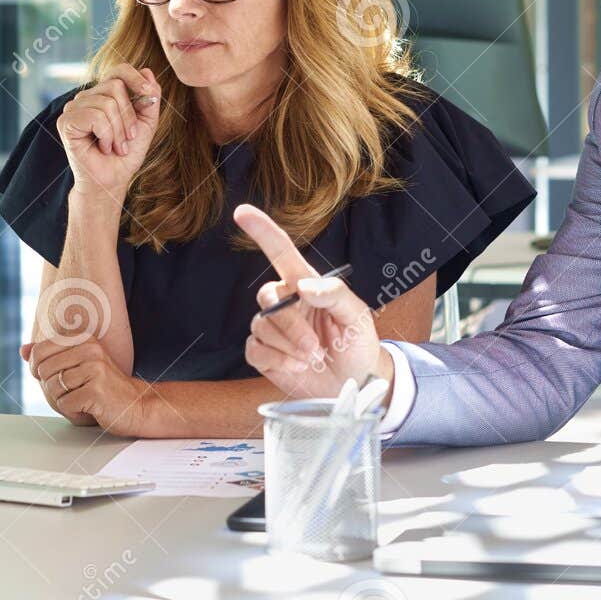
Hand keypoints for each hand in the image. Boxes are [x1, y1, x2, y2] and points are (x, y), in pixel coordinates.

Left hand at [26, 337, 156, 436]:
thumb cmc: (104, 387)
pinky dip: (73, 412)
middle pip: (43, 371)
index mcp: (84, 339)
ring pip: (52, 388)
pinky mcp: (96, 391)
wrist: (136, 405)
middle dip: (52, 388)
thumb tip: (23, 350)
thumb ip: (50, 356)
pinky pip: (65, 404)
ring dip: (63, 401)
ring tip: (82, 400)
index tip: (53, 378)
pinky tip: (89, 409)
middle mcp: (90, 349)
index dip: (37, 369)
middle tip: (72, 392)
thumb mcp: (77, 365)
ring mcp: (94, 369)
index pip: (39, 351)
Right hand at [57, 64, 160, 202]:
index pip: (119, 70)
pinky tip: (102, 147)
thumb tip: (148, 72)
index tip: (149, 95)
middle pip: (115, 86)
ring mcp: (74, 108)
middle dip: (129, 116)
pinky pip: (96, 117)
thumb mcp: (146, 123)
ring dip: (118, 131)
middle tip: (127, 139)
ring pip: (107, 103)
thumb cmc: (127, 153)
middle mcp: (87, 97)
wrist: (113, 179)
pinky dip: (106, 135)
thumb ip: (149, 98)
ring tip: (115, 147)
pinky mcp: (66, 122)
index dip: (135, 78)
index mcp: (104, 93)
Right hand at [234, 203, 383, 397]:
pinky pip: (255, 349)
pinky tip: (296, 367)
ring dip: (288, 346)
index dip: (262, 231)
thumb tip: (305, 286)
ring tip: (312, 358)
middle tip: (314, 347)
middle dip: (290, 324)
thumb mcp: (358, 317)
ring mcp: (275, 329)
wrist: (355, 387)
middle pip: (268, 297)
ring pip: (262, 326)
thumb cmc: (358, 346)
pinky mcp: (266, 354)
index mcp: (307, 286)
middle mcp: (287, 303)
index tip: (242, 212)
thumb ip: (336, 294)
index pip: (281, 253)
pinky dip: (277, 360)